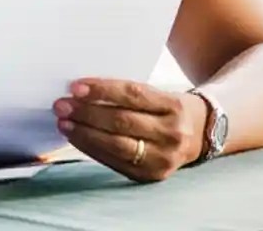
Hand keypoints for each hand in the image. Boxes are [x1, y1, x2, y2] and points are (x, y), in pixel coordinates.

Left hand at [53, 78, 206, 182]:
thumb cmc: (169, 108)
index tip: (75, 87)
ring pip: (116, 145)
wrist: (200, 135)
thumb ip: (127, 94)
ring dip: (84, 133)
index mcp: (174, 105)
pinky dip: (92, 149)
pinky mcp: (151, 175)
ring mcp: (163, 158)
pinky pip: (115, 162)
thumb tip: (82, 92)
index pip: (133, 95)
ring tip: (64, 122)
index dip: (102, 90)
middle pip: (122, 122)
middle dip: (87, 113)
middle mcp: (172, 133)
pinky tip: (77, 138)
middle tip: (62, 105)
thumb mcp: (160, 93)